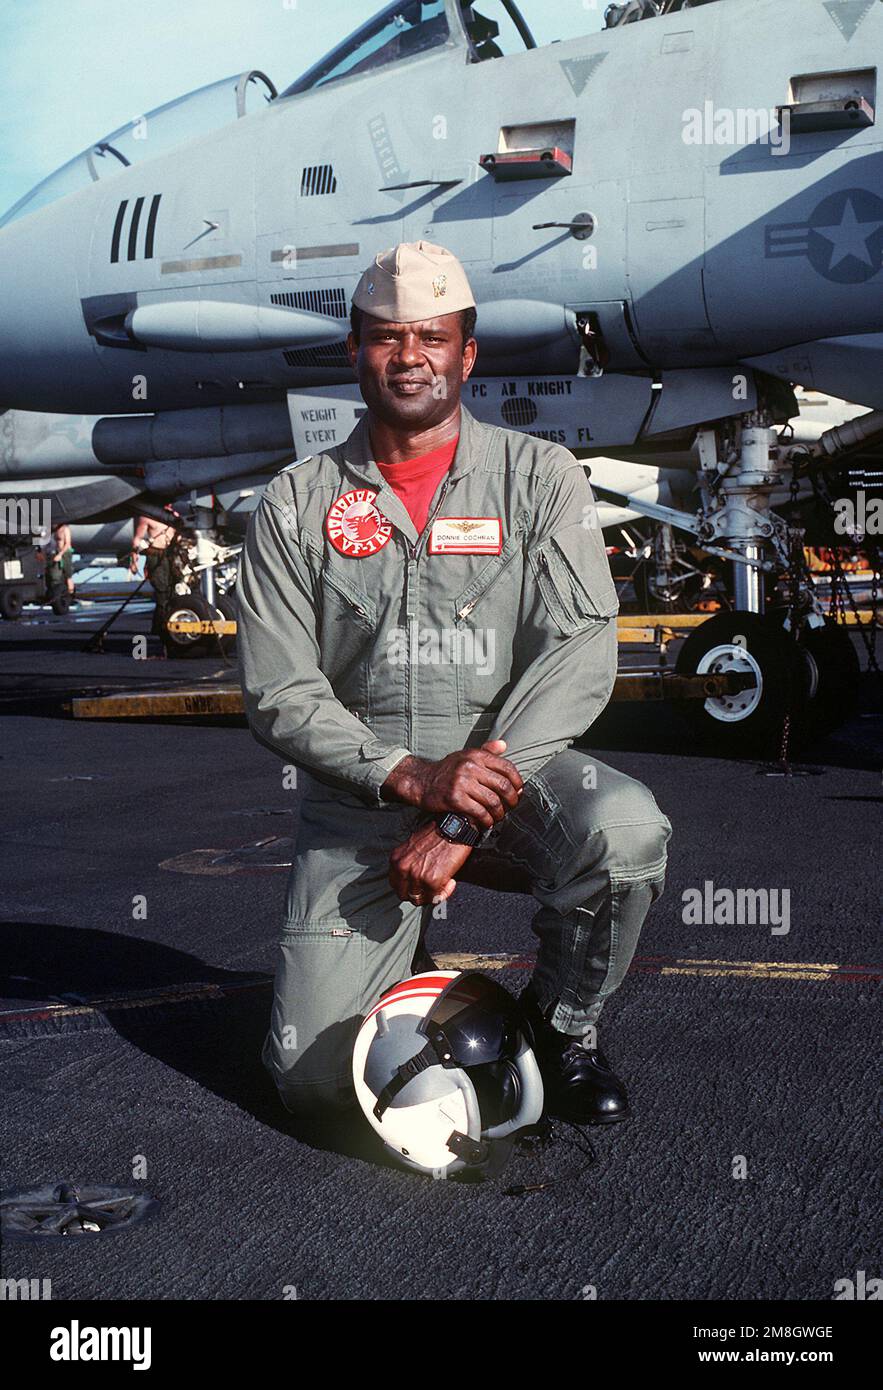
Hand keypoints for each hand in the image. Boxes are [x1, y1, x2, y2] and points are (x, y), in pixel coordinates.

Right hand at [381, 739, 522, 829]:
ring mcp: (462, 782)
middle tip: (510, 807)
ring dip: (499, 813)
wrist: (421, 781)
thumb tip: (504, 745)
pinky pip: (479, 812)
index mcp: (476, 755)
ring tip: (498, 817)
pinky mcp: (455, 798)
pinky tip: (485, 822)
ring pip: (492, 801)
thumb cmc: (446, 770)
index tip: (518, 791)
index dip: (517, 782)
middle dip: (511, 800)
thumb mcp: (465, 755)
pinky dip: (486, 820)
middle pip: (503, 786)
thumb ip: (486, 751)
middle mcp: (470, 766)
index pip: (507, 767)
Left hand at [389, 823, 472, 905]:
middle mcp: (403, 868)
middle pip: (404, 895)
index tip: (418, 886)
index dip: (408, 887)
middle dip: (418, 894)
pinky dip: (445, 893)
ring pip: (418, 900)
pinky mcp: (432, 881)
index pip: (395, 884)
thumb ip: (409, 863)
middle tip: (430, 889)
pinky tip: (450, 881)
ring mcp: (416, 876)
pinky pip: (436, 898)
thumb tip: (413, 879)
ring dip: (431, 895)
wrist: (454, 828)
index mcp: (396, 859)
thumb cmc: (438, 834)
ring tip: (442, 884)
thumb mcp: (414, 847)